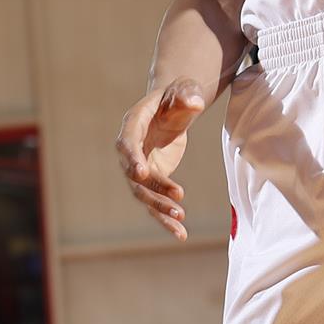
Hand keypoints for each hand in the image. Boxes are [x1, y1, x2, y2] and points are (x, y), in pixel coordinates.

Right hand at [114, 77, 207, 239]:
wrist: (173, 108)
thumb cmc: (176, 96)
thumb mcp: (183, 90)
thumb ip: (187, 95)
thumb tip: (195, 102)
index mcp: (134, 124)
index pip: (128, 143)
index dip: (133, 158)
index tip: (142, 172)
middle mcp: (131, 149)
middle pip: (135, 175)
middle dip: (153, 189)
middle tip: (177, 198)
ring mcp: (139, 167)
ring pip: (144, 194)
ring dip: (160, 208)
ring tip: (181, 219)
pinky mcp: (151, 180)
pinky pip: (155, 203)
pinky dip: (166, 219)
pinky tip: (181, 234)